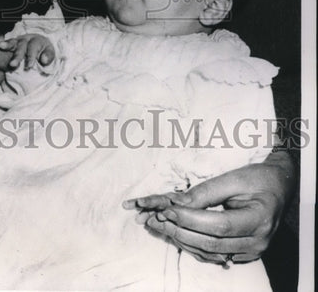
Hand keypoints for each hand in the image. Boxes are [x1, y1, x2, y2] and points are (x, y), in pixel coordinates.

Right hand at [0, 33, 54, 69]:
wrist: (40, 44)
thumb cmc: (44, 50)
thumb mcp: (50, 52)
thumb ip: (48, 56)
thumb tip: (44, 60)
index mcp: (36, 41)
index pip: (33, 48)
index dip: (31, 57)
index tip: (29, 66)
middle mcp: (26, 40)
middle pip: (21, 47)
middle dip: (17, 56)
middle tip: (13, 64)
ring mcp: (18, 41)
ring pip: (13, 43)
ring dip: (7, 45)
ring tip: (1, 46)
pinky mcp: (12, 44)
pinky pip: (7, 44)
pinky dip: (3, 45)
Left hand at [123, 153, 294, 263]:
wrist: (279, 187)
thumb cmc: (258, 178)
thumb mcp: (234, 177)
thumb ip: (206, 191)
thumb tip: (177, 202)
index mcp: (258, 219)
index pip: (217, 225)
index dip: (189, 219)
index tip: (165, 209)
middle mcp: (257, 240)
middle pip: (211, 243)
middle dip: (178, 230)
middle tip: (153, 218)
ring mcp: (252, 251)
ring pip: (209, 252)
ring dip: (180, 239)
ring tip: (157, 225)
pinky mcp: (244, 253)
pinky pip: (214, 254)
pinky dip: (192, 245)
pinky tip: (175, 233)